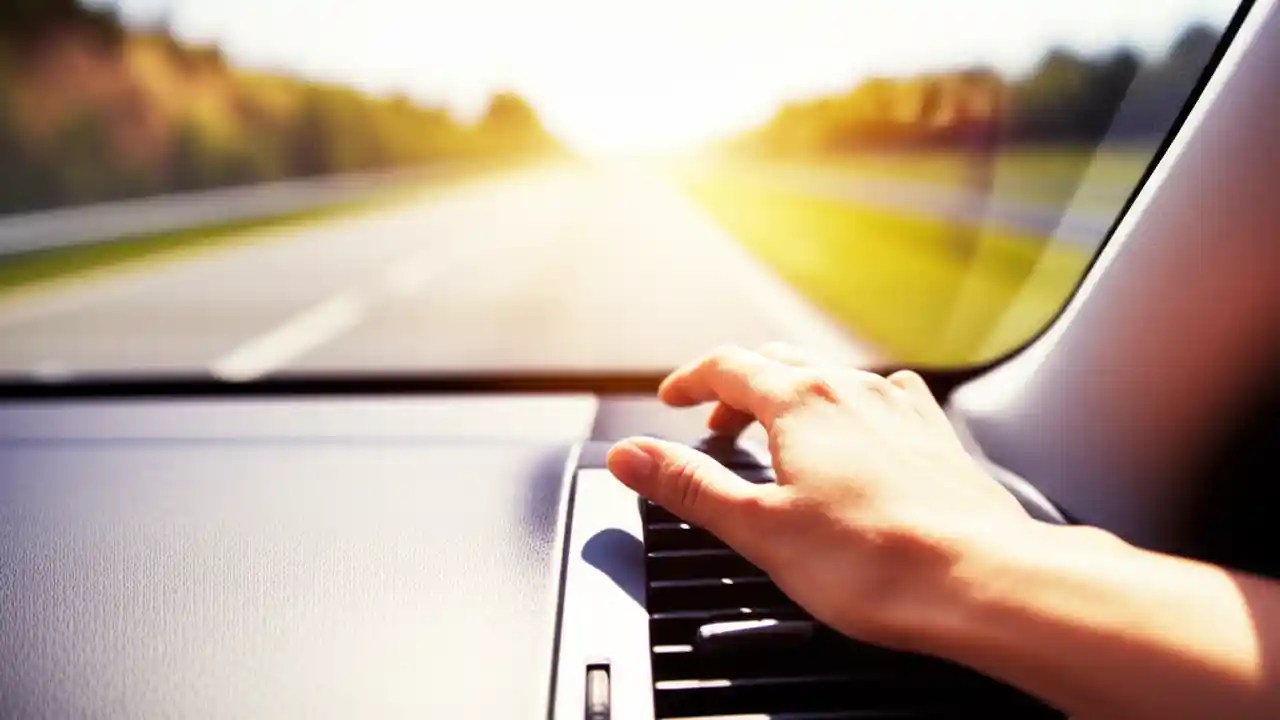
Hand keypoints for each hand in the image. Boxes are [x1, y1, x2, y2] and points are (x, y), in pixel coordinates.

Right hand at [607, 343, 1036, 648]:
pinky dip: (850, 406)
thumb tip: (629, 458)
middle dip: (737, 386)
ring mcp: (900, 408)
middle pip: (778, 363)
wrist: (981, 581)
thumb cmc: (874, 562)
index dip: (689, 379)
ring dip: (791, 393)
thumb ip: (689, 486)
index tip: (671, 399)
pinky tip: (860, 433)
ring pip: (831, 376)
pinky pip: (883, 398)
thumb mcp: (758, 527)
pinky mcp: (935, 435)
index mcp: (801, 401)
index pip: (727, 366)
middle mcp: (852, 389)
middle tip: (714, 419)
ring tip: (778, 429)